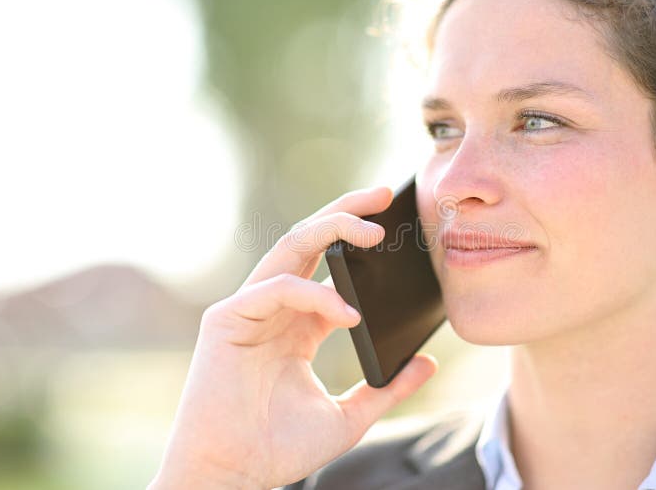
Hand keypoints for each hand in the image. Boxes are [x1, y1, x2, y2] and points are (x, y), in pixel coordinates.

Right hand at [148, 186, 438, 489]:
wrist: (234, 476)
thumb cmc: (281, 449)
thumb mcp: (350, 415)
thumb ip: (387, 387)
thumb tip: (429, 363)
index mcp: (299, 323)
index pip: (330, 266)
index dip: (360, 241)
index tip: (399, 224)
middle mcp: (274, 307)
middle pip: (310, 240)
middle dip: (346, 211)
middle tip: (385, 193)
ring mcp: (249, 309)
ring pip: (291, 247)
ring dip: (332, 229)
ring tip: (375, 230)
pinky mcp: (226, 319)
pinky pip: (276, 288)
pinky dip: (315, 295)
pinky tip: (348, 312)